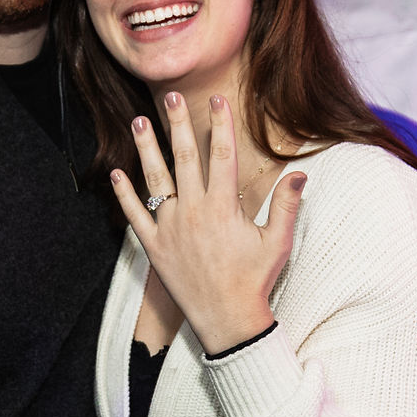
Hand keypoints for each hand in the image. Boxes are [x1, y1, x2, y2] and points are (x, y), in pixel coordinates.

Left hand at [111, 93, 305, 353]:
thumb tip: (300, 173)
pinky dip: (124, 195)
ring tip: (138, 122)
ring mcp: (171, 229)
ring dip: (146, 149)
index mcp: (223, 208)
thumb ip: (286, 205)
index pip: (222, 156)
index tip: (217, 101)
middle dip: (177, 124)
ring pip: (156, 180)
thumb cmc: (254, 281)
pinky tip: (116, 173)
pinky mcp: (155, 247)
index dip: (220, 126)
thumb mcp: (277, 242)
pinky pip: (135, 216)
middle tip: (170, 96)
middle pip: (184, 158)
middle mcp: (193, 212)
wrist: (227, 320)